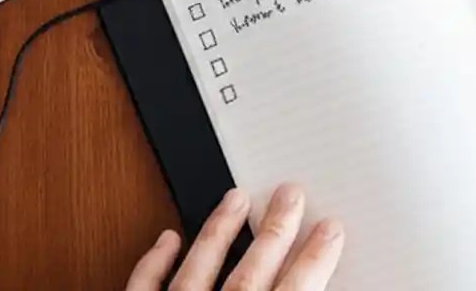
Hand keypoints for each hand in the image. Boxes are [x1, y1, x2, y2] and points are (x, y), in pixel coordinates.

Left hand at [125, 184, 344, 290]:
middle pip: (250, 274)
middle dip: (275, 231)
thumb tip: (316, 286)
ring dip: (220, 231)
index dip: (315, 259)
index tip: (330, 229)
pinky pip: (144, 289)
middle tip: (290, 194)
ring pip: (199, 270)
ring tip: (237, 196)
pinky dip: (154, 263)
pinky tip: (167, 237)